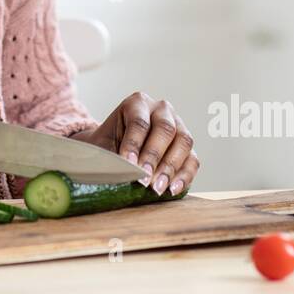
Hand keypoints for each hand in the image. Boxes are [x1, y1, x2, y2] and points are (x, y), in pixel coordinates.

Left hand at [71, 92, 198, 195]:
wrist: (113, 150)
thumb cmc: (106, 145)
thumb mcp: (101, 145)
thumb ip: (108, 156)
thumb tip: (118, 172)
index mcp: (137, 103)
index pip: (139, 122)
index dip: (134, 144)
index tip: (129, 165)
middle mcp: (161, 110)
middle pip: (165, 129)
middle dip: (153, 156)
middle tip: (144, 180)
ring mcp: (178, 126)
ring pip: (183, 142)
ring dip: (170, 168)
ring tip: (156, 188)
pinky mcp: (187, 147)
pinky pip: (192, 160)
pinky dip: (184, 176)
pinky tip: (172, 190)